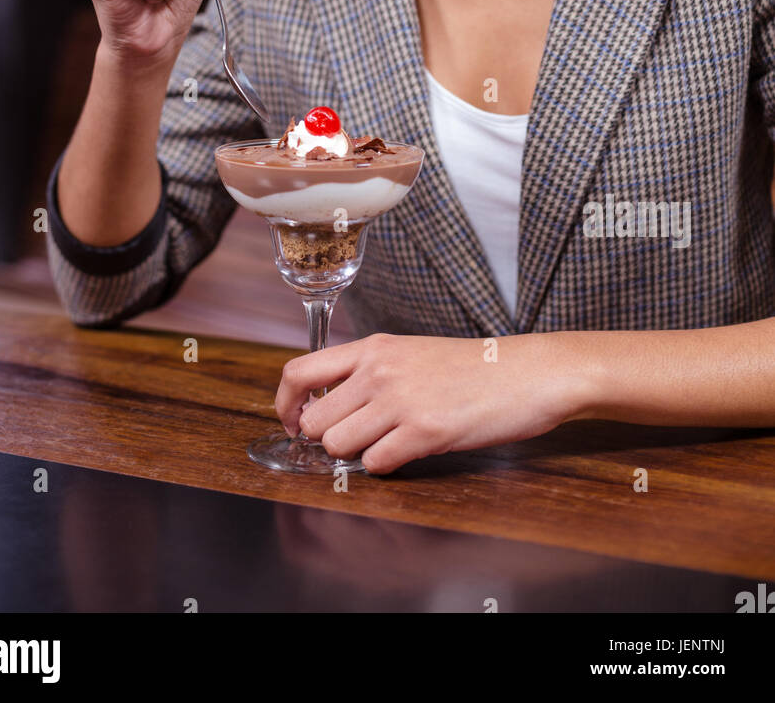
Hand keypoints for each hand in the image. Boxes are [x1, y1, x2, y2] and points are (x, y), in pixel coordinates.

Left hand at [275, 332, 591, 473]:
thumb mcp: (412, 353)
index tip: (294, 423)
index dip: (285, 405)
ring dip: (357, 454)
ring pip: (339, 446)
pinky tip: (411, 451)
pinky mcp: (425, 431)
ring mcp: (401, 400)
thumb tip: (329, 404)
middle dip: (328, 440)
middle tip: (355, 440)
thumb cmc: (474, 367)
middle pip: (315, 422)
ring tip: (389, 443)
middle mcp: (380, 370)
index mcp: (374, 348)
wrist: (529, 371)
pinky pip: (376, 464)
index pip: (299, 372)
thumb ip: (370, 371)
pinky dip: (387, 466)